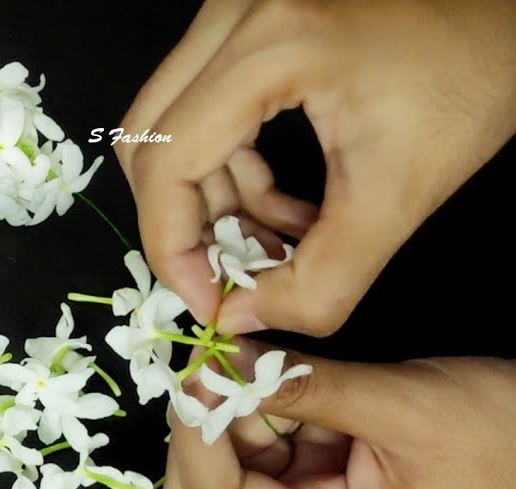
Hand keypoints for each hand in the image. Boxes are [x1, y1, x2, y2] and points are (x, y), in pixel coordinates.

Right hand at [116, 0, 515, 335]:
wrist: (512, 8)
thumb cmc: (475, 78)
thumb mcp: (402, 193)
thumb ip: (321, 277)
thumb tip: (241, 316)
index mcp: (270, 46)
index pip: (165, 161)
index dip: (172, 247)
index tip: (210, 301)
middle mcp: (234, 16)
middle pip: (149, 142)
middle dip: (182, 223)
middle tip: (228, 276)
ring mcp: (234, 13)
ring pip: (169, 127)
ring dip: (208, 199)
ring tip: (274, 244)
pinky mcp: (246, 23)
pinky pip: (202, 108)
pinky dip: (228, 167)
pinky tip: (283, 205)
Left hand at [162, 341, 515, 488]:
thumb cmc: (497, 432)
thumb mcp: (397, 402)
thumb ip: (306, 386)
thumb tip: (225, 362)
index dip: (196, 436)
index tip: (199, 373)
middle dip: (200, 433)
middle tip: (218, 366)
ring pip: (223, 466)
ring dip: (227, 414)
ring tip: (253, 360)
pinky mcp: (316, 475)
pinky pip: (257, 444)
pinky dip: (253, 407)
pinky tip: (274, 372)